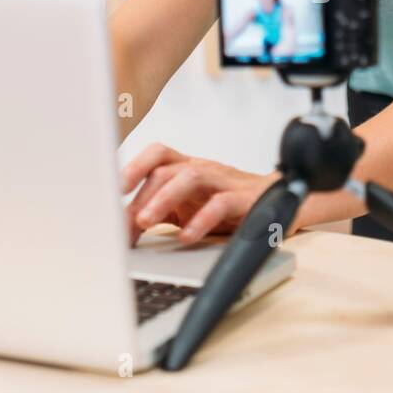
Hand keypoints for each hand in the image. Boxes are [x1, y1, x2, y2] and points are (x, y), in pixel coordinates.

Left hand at [122, 143, 282, 245]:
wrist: (281, 204)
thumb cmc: (227, 205)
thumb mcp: (188, 207)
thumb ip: (157, 214)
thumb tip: (120, 231)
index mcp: (187, 167)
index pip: (157, 155)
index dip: (133, 166)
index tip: (111, 189)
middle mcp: (203, 169)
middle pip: (167, 169)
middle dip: (143, 194)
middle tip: (128, 220)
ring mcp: (225, 182)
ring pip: (192, 177)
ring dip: (164, 199)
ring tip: (146, 222)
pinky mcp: (245, 200)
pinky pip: (222, 204)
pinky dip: (201, 220)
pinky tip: (186, 237)